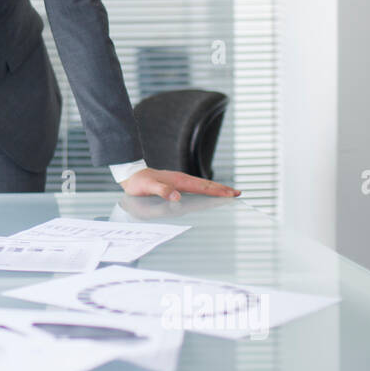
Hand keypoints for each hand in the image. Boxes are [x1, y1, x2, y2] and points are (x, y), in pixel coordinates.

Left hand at [120, 167, 239, 200]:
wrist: (131, 174)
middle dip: (222, 189)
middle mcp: (182, 179)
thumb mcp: (148, 187)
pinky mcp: (176, 183)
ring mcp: (180, 181)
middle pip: (207, 184)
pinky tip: (207, 193)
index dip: (218, 191)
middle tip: (238, 193)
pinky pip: (195, 187)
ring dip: (216, 189)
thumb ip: (162, 191)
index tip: (232, 193)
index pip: (203, 187)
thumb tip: (177, 196)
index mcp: (179, 181)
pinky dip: (205, 189)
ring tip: (228, 193)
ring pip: (202, 185)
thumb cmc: (139, 183)